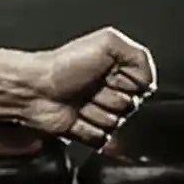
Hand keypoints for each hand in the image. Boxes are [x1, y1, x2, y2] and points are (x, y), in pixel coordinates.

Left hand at [27, 27, 156, 147]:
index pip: (143, 88)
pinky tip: (75, 117)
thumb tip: (150, 80)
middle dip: (110, 99)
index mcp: (117, 70)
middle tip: (89, 88)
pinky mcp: (87, 132)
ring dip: (97, 114)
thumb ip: (139, 56)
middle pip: (130, 109)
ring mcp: (98, 113)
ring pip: (117, 125)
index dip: (126, 83)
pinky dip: (89, 131)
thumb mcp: (108, 42)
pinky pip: (103, 140)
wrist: (33, 88)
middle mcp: (109, 92)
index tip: (109, 75)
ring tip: (79, 101)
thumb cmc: (62, 64)